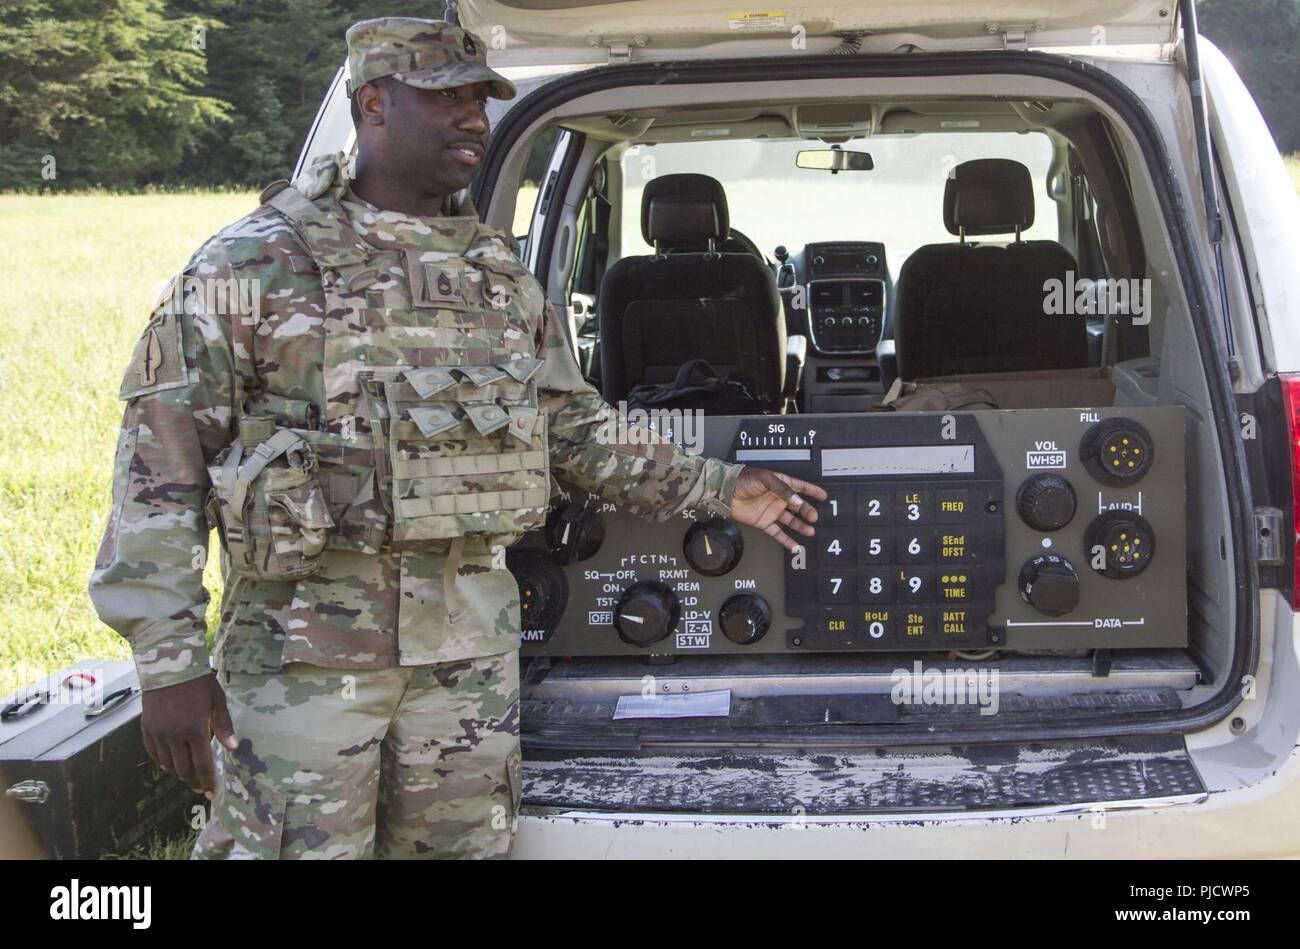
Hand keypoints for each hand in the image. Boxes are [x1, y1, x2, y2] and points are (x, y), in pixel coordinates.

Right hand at [140, 673, 237, 799]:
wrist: (167, 667)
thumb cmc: (197, 682)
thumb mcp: (217, 700)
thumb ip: (223, 726)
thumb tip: (233, 748)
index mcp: (194, 730)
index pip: (202, 764)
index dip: (208, 780)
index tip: (212, 792)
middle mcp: (173, 737)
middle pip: (184, 769)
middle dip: (194, 781)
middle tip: (202, 788)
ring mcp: (158, 734)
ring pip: (168, 764)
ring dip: (179, 773)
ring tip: (189, 777)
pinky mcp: (146, 730)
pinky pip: (154, 754)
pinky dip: (164, 762)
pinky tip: (171, 764)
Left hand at [728, 467, 828, 552]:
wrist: (726, 491)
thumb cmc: (744, 479)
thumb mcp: (766, 479)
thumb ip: (783, 490)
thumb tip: (798, 501)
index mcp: (780, 484)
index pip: (800, 487)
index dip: (812, 491)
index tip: (823, 496)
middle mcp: (778, 499)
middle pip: (798, 507)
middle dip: (807, 512)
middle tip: (814, 518)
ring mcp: (771, 511)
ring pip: (790, 521)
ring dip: (800, 526)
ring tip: (810, 531)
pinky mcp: (763, 523)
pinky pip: (777, 533)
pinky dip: (786, 540)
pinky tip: (795, 545)